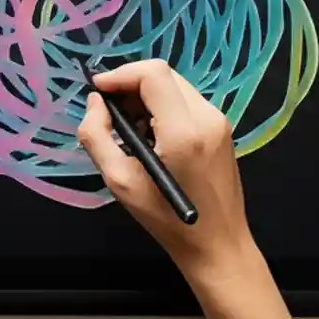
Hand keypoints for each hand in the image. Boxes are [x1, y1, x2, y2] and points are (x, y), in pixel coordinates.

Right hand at [78, 59, 248, 270]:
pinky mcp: (222, 128)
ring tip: (129, 127)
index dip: (121, 75)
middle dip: (131, 84)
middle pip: (164, 74)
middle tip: (110, 111)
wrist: (217, 244)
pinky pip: (186, 101)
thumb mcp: (120, 182)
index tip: (98, 91)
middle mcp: (206, 117)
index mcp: (183, 131)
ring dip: (146, 96)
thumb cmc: (165, 221)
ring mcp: (219, 121)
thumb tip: (95, 103)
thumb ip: (97, 136)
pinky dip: (163, 106)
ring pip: (175, 85)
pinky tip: (151, 135)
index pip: (153, 74)